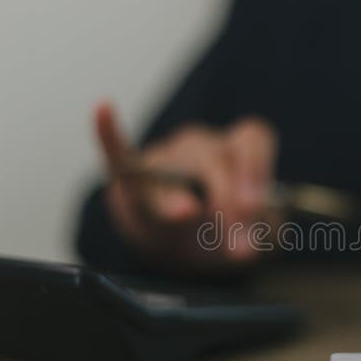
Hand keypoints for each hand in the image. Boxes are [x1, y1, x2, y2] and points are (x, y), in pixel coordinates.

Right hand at [94, 101, 277, 270]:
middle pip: (214, 156)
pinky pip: (117, 153)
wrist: (177, 247)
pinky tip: (104, 111)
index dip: (255, 169)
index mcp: (238, 152)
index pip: (252, 140)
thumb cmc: (218, 229)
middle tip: (231, 231)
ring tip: (184, 214)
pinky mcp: (131, 176)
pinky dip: (109, 135)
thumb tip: (246, 250)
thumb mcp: (246, 237)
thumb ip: (252, 238)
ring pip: (170, 166)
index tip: (253, 207)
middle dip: (224, 194)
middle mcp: (204, 146)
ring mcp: (166, 157)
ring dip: (175, 195)